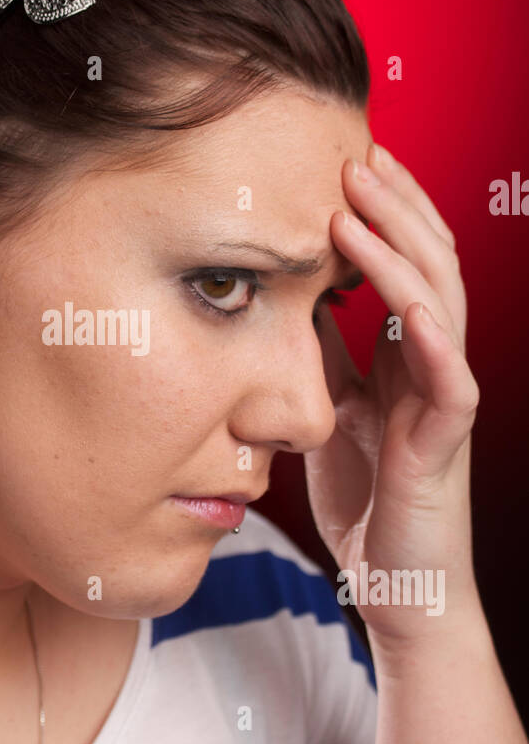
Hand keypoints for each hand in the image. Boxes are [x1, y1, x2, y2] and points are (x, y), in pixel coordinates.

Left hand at [304, 142, 480, 643]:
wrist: (398, 586)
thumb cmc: (369, 500)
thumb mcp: (332, 412)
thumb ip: (326, 359)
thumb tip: (293, 302)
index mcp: (405, 355)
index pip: (404, 264)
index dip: (383, 213)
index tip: (342, 163)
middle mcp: (431, 367)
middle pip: (428, 266)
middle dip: (393, 209)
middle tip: (351, 158)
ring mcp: (443, 403)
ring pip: (441, 307)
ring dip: (400, 254)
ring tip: (358, 208)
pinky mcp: (443, 447)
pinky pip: (450, 385)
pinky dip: (433, 342)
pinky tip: (410, 306)